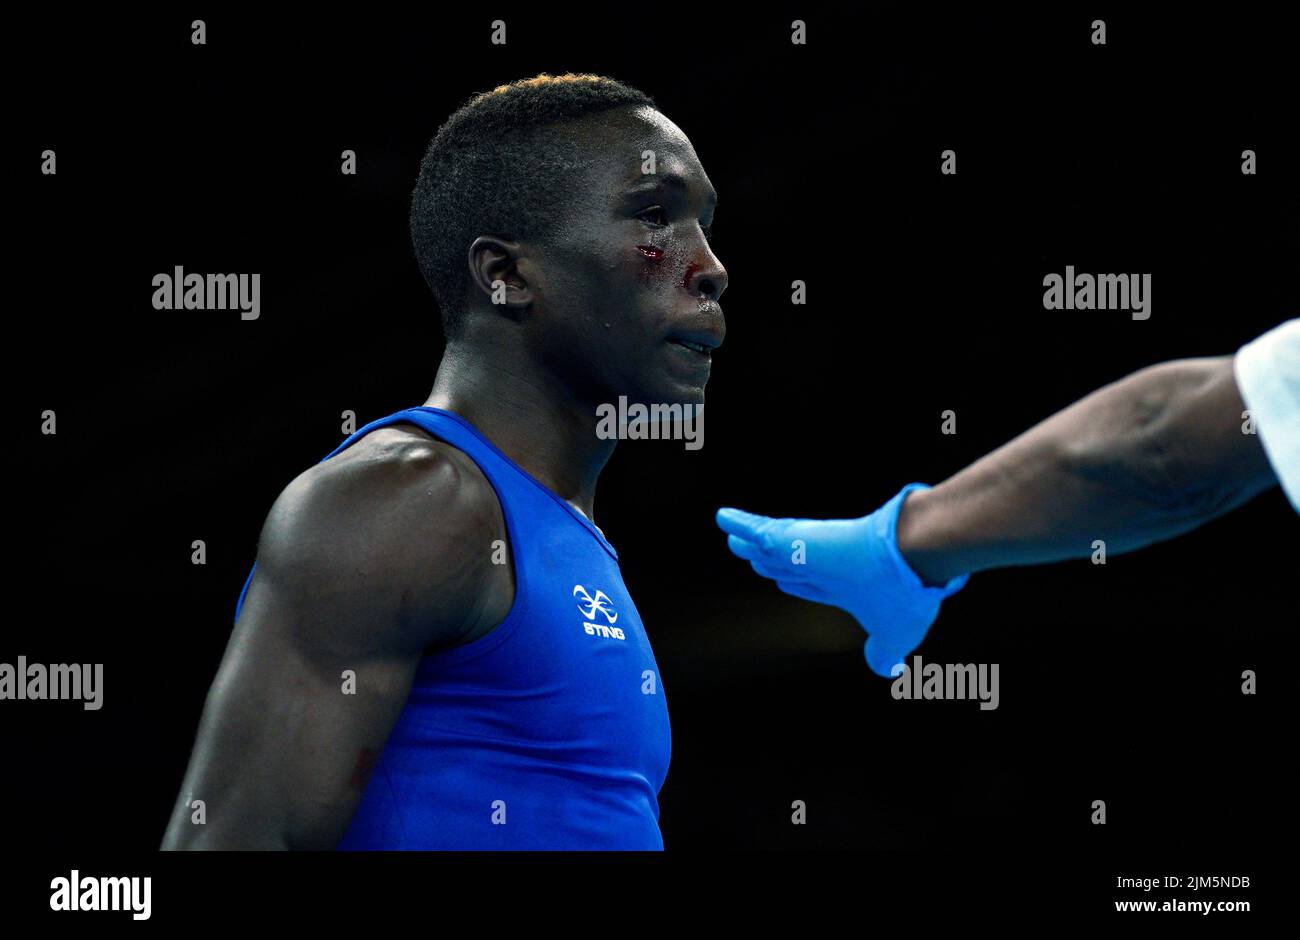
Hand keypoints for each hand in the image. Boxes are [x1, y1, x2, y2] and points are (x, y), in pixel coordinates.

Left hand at [715, 484, 968, 676]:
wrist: (909, 562)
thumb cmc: (904, 599)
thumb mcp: (896, 635)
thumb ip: (885, 652)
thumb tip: (886, 669)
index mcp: (846, 585)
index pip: (815, 583)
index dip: (798, 582)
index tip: (783, 580)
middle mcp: (825, 565)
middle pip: (790, 562)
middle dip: (772, 560)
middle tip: (754, 556)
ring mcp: (808, 550)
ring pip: (771, 546)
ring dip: (751, 542)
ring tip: (734, 539)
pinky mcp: (791, 539)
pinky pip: (756, 530)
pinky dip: (739, 524)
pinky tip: (722, 517)